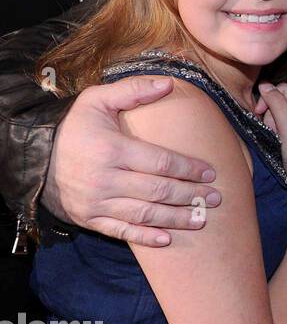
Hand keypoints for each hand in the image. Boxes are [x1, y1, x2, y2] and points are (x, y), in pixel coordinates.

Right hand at [46, 76, 220, 245]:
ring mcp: (96, 202)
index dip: (188, 168)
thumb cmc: (74, 127)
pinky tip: (167, 240)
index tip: (210, 173)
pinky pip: (120, 232)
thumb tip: (168, 83)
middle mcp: (104, 179)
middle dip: (190, 195)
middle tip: (215, 198)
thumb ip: (132, 90)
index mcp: (111, 149)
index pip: (160, 162)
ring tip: (201, 220)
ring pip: (144, 214)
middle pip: (157, 190)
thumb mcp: (96, 100)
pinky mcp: (89, 219)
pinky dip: (144, 237)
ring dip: (175, 219)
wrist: (35, 157)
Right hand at [258, 82, 286, 208]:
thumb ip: (276, 103)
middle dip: (270, 114)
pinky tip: (278, 141)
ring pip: (274, 114)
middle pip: (277, 101)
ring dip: (271, 125)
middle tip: (274, 130)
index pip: (283, 89)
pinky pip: (277, 125)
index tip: (259, 112)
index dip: (269, 97)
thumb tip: (264, 85)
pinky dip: (273, 132)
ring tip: (278, 138)